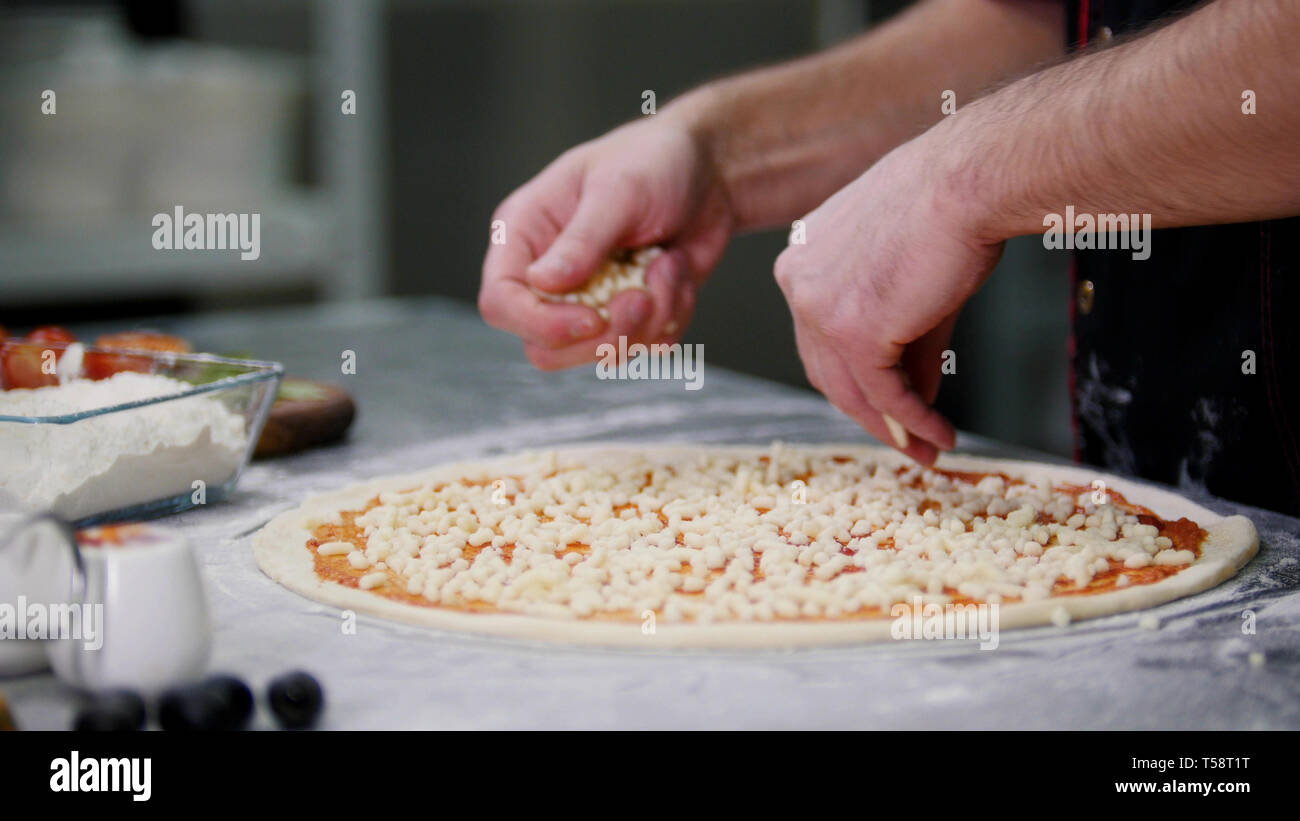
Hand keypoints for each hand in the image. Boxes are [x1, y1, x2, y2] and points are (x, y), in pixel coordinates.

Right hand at [479, 113, 733, 369]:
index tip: (592, 316)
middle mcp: (549, 274)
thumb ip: (581, 240)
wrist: (710, 168)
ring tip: (669, 267)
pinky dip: (672, 317)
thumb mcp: (618, 191)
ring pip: (598, 353)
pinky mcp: (629, 313)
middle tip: (644, 296)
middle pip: (546, 348)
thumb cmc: (655, 160)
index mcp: (525, 235)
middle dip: (604, 334)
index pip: (501, 302)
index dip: (540, 323)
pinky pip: (643, 346)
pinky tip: (678, 272)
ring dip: (648, 322)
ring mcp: (589, 299)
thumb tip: (542, 283)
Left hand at [774, 131, 1003, 463]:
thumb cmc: (950, 203)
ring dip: (892, 426)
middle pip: (827, 368)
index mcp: (804, 256)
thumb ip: (906, 339)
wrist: (968, 178)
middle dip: (869, 410)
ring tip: (926, 448)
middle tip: (906, 438)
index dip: (855, 374)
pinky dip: (913, 420)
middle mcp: (799, 281)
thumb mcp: (911, 277)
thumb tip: (914, 398)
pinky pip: (885, 393)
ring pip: (852, 388)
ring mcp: (820, 307)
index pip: (820, 333)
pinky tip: (939, 435)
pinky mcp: (853, 331)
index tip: (887, 401)